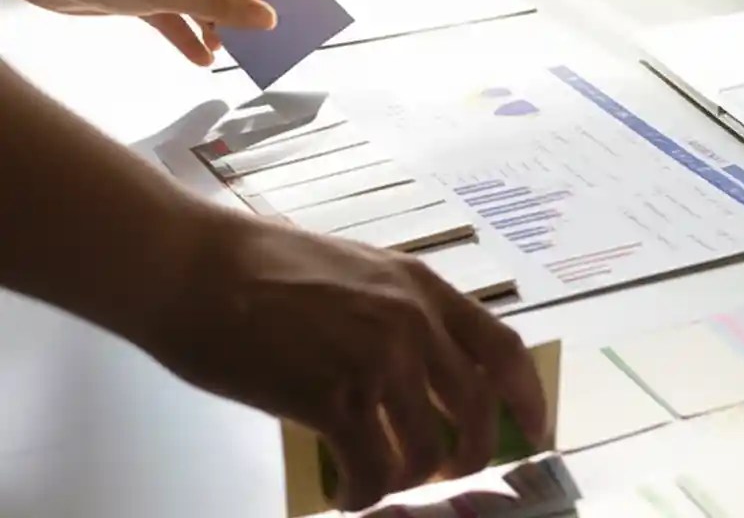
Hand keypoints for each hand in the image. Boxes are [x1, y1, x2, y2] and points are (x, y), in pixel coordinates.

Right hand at [140, 209, 545, 510]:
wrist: (192, 268)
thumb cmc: (259, 266)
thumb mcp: (356, 271)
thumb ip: (396, 312)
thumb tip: (421, 366)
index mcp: (422, 288)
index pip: (504, 350)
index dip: (528, 400)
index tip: (534, 431)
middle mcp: (413, 322)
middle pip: (476, 411)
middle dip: (472, 456)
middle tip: (449, 474)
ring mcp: (376, 360)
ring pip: (426, 450)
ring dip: (407, 479)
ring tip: (378, 482)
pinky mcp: (330, 397)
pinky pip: (372, 468)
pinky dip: (363, 493)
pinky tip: (346, 493)